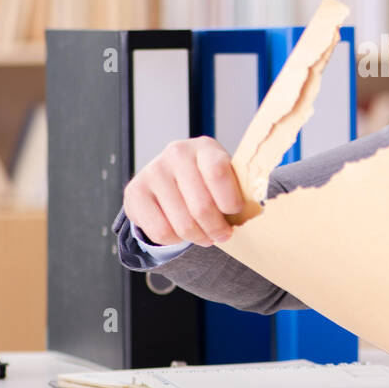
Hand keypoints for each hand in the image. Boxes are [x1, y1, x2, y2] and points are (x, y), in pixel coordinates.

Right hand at [122, 136, 243, 246]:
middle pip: (201, 207)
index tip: (235, 212)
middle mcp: (176, 154)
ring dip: (199, 237)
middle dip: (216, 229)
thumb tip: (254, 211)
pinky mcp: (135, 192)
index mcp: (205, 147)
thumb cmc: (206, 180)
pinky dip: (175, 240)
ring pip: (182, 224)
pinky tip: (181, 232)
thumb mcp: (226, 176)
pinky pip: (160, 231)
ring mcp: (153, 171)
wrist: (170, 177)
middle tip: (222, 235)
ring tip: (205, 235)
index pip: (218, 173)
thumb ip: (238, 190)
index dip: (230, 201)